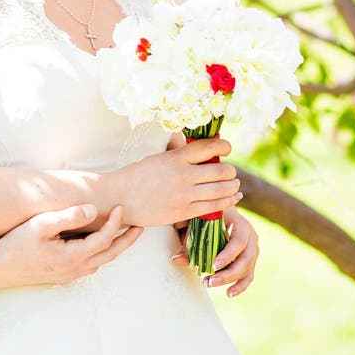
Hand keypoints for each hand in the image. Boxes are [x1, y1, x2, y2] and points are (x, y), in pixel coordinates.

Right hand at [0, 204, 141, 288]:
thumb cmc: (18, 242)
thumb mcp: (42, 224)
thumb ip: (70, 216)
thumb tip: (94, 210)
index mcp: (72, 256)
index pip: (104, 239)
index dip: (116, 223)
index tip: (122, 207)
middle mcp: (75, 269)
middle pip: (110, 255)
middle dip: (127, 240)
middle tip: (140, 226)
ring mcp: (70, 275)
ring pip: (101, 261)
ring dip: (115, 247)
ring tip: (124, 232)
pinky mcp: (64, 275)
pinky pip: (91, 264)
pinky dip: (101, 252)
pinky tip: (99, 243)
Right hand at [116, 138, 241, 226]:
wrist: (120, 198)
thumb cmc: (138, 175)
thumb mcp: (158, 157)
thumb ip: (178, 151)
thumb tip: (194, 141)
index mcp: (175, 157)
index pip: (208, 148)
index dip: (224, 147)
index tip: (227, 148)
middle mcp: (183, 175)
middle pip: (221, 171)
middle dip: (231, 171)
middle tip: (231, 171)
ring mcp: (184, 196)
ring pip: (221, 190)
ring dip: (233, 186)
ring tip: (234, 184)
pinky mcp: (184, 213)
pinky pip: (213, 207)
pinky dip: (227, 202)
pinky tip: (232, 198)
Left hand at [172, 208, 258, 296]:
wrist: (222, 210)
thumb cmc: (209, 213)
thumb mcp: (199, 220)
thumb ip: (189, 236)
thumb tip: (177, 259)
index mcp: (241, 224)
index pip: (238, 242)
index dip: (227, 255)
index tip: (213, 266)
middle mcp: (251, 238)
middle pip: (245, 260)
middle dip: (227, 274)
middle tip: (209, 281)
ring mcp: (252, 250)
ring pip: (247, 270)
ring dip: (230, 281)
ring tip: (210, 284)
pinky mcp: (250, 260)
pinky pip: (248, 276)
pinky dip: (240, 286)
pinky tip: (228, 293)